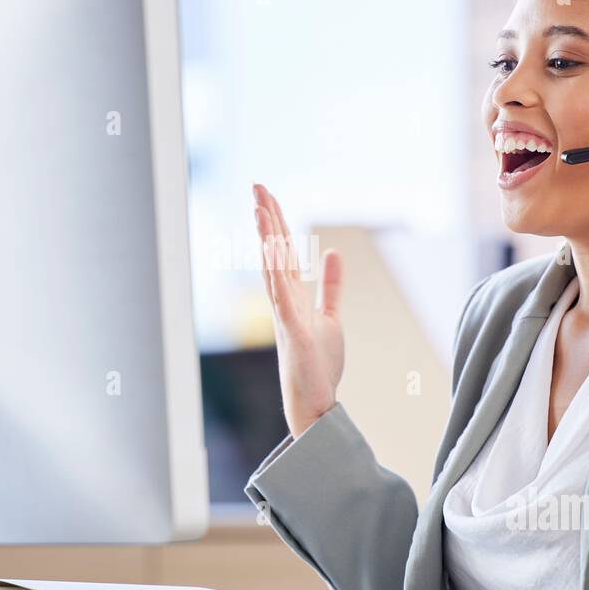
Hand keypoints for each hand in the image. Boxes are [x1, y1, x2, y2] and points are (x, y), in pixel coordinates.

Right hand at [252, 183, 343, 438]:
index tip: (266, 195)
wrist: (315, 403)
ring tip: (259, 209)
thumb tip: (331, 253)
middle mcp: (283, 301)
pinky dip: (276, 274)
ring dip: (266, 239)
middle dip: (267, 219)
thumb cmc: (318, 365)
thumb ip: (330, 286)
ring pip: (273, 269)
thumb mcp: (330, 317)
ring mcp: (285, 315)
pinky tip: (272, 252)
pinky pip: (283, 298)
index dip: (276, 222)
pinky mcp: (293, 332)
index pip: (282, 251)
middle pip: (274, 252)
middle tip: (256, 186)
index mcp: (292, 297)